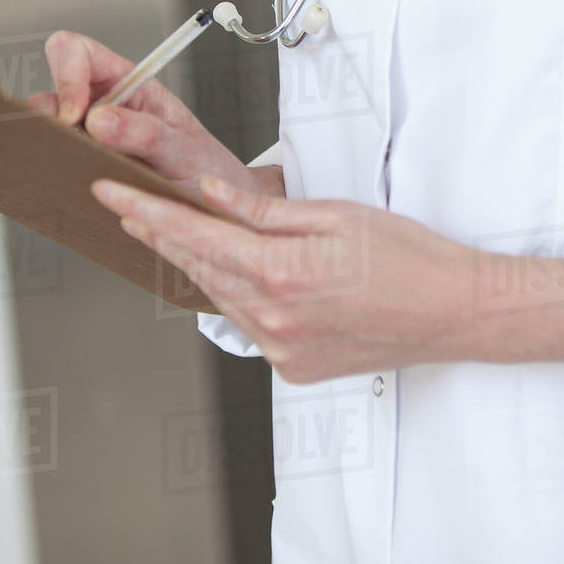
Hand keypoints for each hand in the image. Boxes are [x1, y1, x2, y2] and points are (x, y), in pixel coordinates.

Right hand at [28, 30, 282, 198]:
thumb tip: (98, 119)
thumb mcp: (184, 150)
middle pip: (50, 89)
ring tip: (78, 171)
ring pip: (46, 129)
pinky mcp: (83, 167)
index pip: (79, 53)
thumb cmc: (206, 169)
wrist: (215, 208)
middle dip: (48, 115)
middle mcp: (104, 105)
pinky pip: (54, 162)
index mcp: (130, 83)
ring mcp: (89, 137)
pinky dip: (56, 172)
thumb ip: (148, 134)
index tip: (74, 116)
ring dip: (52, 148)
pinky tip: (77, 188)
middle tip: (68, 147)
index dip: (67, 75)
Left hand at [90, 175, 473, 382]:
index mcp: (281, 272)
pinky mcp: (294, 368)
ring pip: (220, 298)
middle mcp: (273, 319)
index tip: (110, 195)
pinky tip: (229, 271)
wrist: (453, 312)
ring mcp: (282, 350)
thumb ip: (265, 211)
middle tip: (126, 207)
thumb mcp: (336, 215)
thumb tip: (210, 196)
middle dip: (159, 234)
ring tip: (169, 232)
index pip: (193, 235)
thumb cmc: (408, 256)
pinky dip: (234, 295)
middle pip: (197, 268)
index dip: (145, 211)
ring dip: (195, 265)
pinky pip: (248, 325)